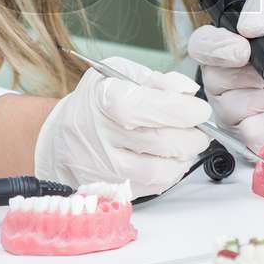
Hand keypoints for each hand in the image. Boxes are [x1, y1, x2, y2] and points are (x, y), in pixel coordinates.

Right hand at [33, 57, 209, 196]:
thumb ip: (157, 81)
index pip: (147, 108)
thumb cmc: (96, 103)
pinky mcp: (113, 188)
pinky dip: (172, 172)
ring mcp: (106, 167)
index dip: (182, 110)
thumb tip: (188, 92)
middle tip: (200, 130)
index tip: (199, 110)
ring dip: (185, 157)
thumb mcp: (119, 74)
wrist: (63, 138)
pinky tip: (170, 159)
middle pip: (161, 141)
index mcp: (104, 100)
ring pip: (161, 169)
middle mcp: (102, 136)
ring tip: (186, 144)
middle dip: (193, 136)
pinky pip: (155, 186)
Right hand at [187, 0, 263, 156]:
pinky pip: (252, 135)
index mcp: (236, 45)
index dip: (216, 49)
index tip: (243, 49)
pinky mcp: (258, 142)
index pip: (202, 45)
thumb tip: (244, 25)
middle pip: (217, 80)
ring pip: (234, 110)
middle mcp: (231, 80)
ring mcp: (242, 113)